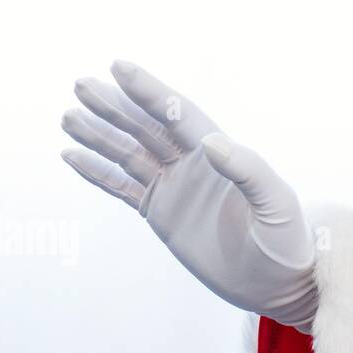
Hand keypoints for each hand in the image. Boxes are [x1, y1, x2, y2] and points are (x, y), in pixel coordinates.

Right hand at [60, 60, 317, 329]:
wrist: (275, 284)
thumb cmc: (285, 242)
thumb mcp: (276, 205)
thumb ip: (247, 170)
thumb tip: (210, 141)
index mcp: (218, 154)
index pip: (175, 114)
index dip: (148, 90)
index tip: (118, 68)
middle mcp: (191, 163)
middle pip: (144, 127)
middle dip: (113, 106)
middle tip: (80, 84)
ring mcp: (173, 187)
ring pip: (127, 153)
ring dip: (98, 135)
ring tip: (67, 116)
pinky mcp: (160, 213)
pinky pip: (122, 188)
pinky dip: (97, 172)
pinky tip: (72, 156)